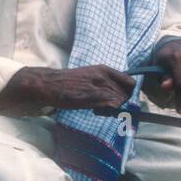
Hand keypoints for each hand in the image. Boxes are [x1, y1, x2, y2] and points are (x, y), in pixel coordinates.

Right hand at [5, 65, 136, 114]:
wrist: (49, 84)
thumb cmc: (67, 82)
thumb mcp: (88, 76)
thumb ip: (103, 82)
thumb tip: (115, 95)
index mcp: (104, 69)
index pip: (130, 82)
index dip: (128, 93)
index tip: (118, 99)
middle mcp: (104, 76)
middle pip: (126, 94)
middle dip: (120, 103)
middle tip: (105, 107)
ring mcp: (99, 86)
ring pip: (120, 101)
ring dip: (112, 108)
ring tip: (98, 108)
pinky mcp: (93, 96)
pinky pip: (111, 106)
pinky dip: (107, 111)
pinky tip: (95, 110)